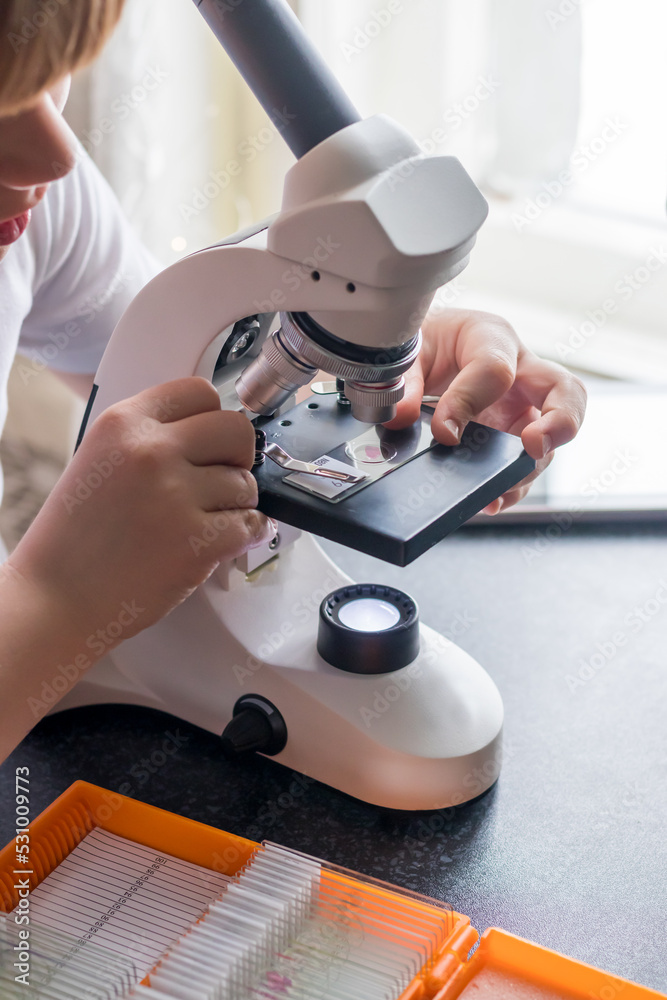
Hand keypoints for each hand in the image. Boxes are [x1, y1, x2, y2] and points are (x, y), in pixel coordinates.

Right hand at [8, 377, 275, 641]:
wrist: (56, 599)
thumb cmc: (74, 540)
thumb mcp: (98, 460)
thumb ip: (149, 440)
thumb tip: (207, 438)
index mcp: (123, 424)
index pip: (199, 391)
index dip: (213, 419)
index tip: (212, 441)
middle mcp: (151, 451)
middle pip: (235, 428)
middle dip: (238, 456)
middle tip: (222, 480)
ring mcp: (176, 495)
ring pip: (245, 483)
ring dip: (237, 504)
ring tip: (205, 521)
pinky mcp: (197, 540)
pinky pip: (251, 525)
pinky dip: (247, 536)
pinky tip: (225, 542)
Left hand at [385, 308, 586, 511]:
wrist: (420, 349)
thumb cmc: (423, 341)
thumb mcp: (407, 350)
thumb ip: (405, 380)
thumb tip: (403, 415)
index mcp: (491, 337)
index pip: (495, 369)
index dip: (468, 402)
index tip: (444, 431)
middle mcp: (519, 371)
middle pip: (565, 391)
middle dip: (559, 421)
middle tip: (533, 446)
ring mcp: (521, 406)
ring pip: (551, 437)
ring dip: (529, 467)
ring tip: (500, 488)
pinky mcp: (513, 435)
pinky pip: (524, 464)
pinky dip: (512, 486)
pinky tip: (491, 499)